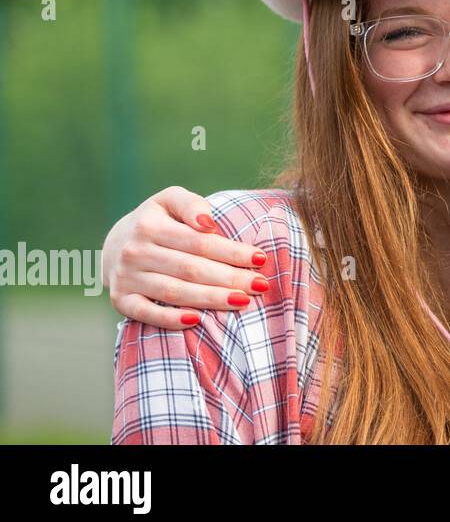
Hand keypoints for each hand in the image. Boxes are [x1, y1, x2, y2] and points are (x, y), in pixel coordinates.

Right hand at [104, 186, 268, 328]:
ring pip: (174, 292)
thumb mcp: (170, 200)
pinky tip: (196, 321)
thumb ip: (192, 205)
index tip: (261, 259)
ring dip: (211, 299)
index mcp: (150, 225)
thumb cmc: (158, 220)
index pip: (199, 242)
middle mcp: (135, 252)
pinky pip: (145, 313)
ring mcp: (126, 278)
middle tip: (261, 285)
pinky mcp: (120, 300)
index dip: (232, 252)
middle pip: (191, 269)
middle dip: (230, 278)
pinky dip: (169, 319)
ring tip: (243, 301)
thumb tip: (209, 223)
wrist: (116, 244)